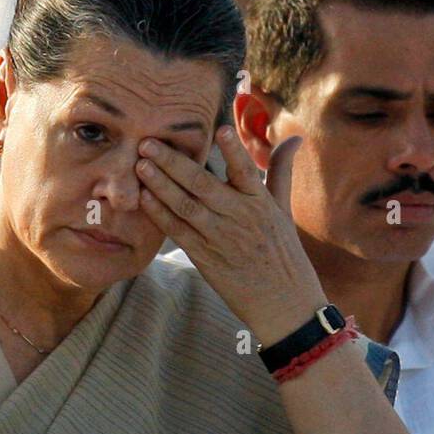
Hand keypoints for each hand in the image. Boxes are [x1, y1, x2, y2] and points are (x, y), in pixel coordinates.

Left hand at [136, 127, 325, 343]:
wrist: (284, 304)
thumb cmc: (285, 254)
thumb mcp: (285, 210)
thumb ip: (281, 171)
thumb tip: (294, 137)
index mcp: (260, 202)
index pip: (246, 171)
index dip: (233, 151)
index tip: (220, 128)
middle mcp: (239, 217)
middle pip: (202, 184)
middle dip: (173, 162)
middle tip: (148, 142)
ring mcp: (220, 238)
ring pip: (185, 206)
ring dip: (160, 185)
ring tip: (140, 164)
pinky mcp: (205, 258)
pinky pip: (178, 232)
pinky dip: (160, 214)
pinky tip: (144, 197)